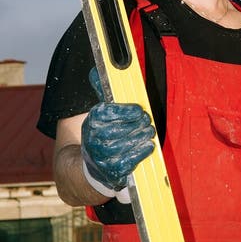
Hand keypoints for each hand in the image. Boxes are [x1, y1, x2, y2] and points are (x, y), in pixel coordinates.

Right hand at [81, 75, 154, 202]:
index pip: (105, 114)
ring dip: (138, 138)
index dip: (124, 111)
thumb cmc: (102, 134)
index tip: (139, 110)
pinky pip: (125, 163)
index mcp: (91, 123)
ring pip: (120, 147)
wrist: (90, 166)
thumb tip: (97, 69)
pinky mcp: (110, 173)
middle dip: (135, 125)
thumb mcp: (101, 112)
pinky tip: (148, 146)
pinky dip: (139, 154)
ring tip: (149, 131)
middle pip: (114, 131)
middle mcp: (92, 141)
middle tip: (147, 120)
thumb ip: (103, 91)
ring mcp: (100, 158)